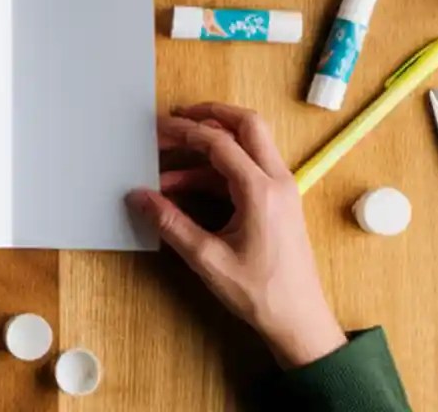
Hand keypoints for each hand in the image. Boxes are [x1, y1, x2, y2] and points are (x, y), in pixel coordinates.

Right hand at [127, 103, 345, 368]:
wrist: (299, 320)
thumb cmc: (259, 293)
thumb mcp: (207, 259)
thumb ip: (171, 223)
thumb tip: (138, 197)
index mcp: (261, 191)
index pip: (220, 143)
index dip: (185, 131)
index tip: (157, 129)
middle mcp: (277, 181)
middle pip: (247, 125)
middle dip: (209, 116)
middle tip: (176, 118)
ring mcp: (281, 189)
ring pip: (248, 146)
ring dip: (209, 148)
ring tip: (167, 166)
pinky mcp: (278, 201)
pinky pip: (247, 170)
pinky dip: (216, 171)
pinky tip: (184, 188)